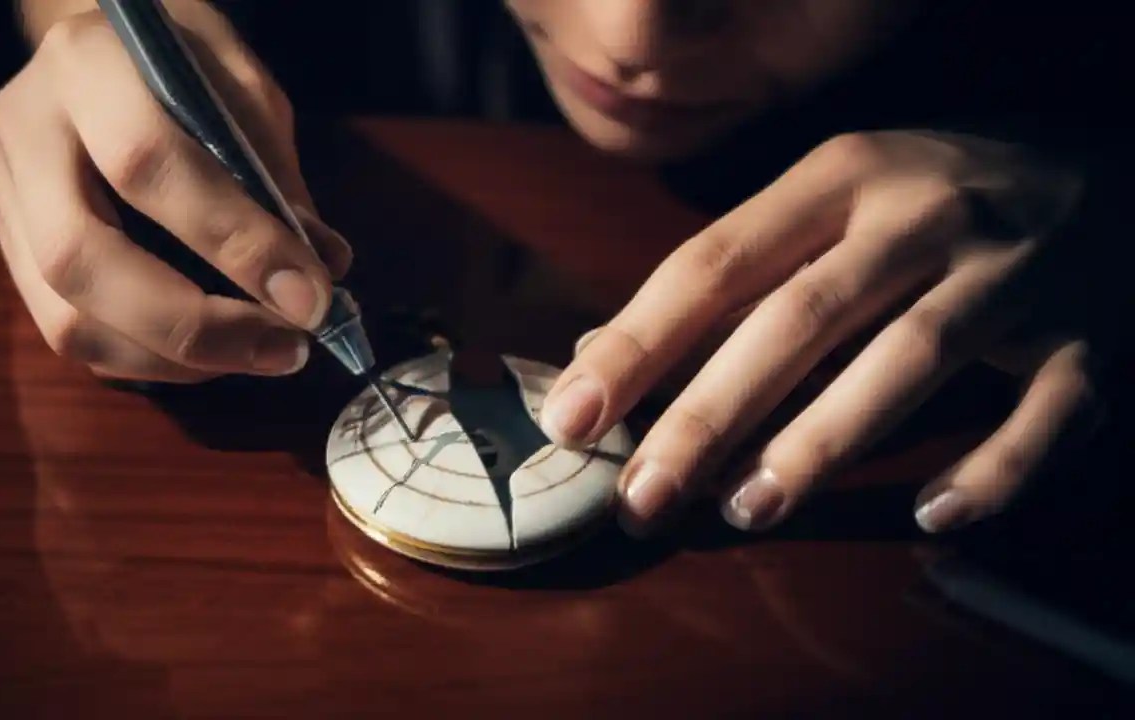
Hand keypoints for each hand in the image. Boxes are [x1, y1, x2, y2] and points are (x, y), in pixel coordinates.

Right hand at [0, 4, 350, 382]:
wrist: (104, 43)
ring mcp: (8, 195)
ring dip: (172, 360)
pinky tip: (209, 353)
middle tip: (283, 350)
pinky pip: (67, 331)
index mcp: (86, 67)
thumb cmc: (184, 63)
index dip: (235, 243)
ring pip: (64, 317)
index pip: (148, 165)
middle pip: (81, 260)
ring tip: (256, 355)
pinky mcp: (11, 246)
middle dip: (195, 327)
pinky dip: (147, 359)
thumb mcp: (243, 89)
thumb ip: (273, 173)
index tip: (310, 300)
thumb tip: (323, 267)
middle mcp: (26, 131)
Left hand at [542, 130, 1117, 535]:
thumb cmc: (931, 195)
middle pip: (798, 320)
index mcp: (841, 174)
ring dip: (819, 444)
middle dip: (708, 414)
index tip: (572, 416)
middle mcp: (922, 213)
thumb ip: (733, 269)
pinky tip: (929, 513)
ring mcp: (1011, 272)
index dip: (637, 344)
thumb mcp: (832, 196)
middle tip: (643, 495)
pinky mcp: (1088, 335)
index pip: (714, 262)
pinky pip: (1040, 413)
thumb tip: (600, 351)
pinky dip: (990, 468)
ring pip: (906, 363)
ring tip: (745, 510)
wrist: (1109, 165)